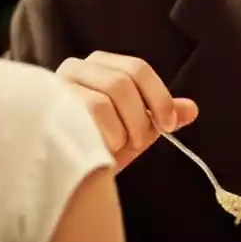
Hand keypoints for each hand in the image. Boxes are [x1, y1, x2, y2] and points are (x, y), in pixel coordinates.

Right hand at [57, 51, 199, 170]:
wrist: (62, 175)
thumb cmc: (97, 147)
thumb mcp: (134, 130)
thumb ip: (160, 116)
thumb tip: (191, 109)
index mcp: (100, 66)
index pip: (138, 69)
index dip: (160, 97)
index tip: (170, 124)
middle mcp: (77, 67)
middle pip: (125, 79)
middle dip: (141, 115)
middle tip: (141, 142)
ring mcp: (59, 83)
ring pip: (110, 94)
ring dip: (124, 128)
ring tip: (117, 146)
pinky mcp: (49, 102)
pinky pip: (92, 108)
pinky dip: (107, 132)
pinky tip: (101, 147)